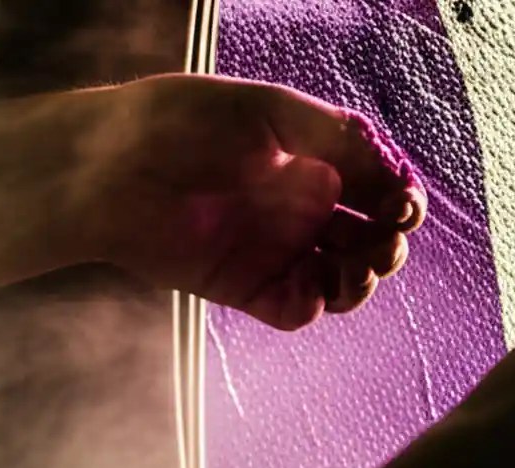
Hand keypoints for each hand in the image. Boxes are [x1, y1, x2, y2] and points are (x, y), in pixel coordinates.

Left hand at [72, 74, 425, 329]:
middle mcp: (301, 208)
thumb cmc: (183, 123)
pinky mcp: (248, 287)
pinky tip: (311, 290)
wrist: (111, 168)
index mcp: (313, 161)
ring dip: (363, 280)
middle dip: (390, 245)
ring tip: (355, 269)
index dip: (402, 203)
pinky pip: (296, 309)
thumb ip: (335, 137)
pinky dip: (314, 306)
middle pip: (372, 240)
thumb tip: (394, 172)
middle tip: (382, 242)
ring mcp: (277, 250)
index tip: (404, 207)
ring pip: (344, 281)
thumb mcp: (270, 111)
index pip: (380, 190)